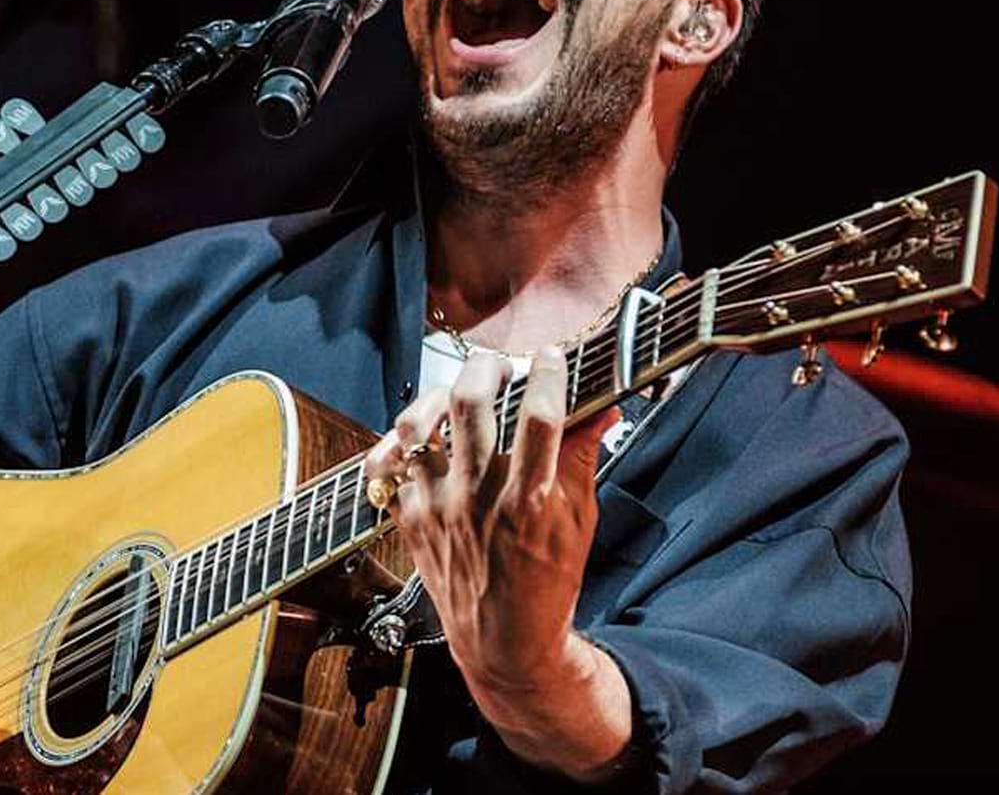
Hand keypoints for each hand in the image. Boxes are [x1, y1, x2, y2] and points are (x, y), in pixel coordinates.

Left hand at [363, 348, 619, 729]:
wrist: (503, 643)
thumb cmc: (548, 581)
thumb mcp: (579, 521)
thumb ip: (581, 458)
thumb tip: (601, 407)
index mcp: (529, 501)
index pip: (541, 416)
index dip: (549, 374)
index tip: (552, 354)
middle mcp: (477, 498)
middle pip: (469, 402)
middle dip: (485, 366)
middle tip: (500, 365)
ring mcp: (436, 506)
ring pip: (420, 423)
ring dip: (440, 395)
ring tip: (460, 391)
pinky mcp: (408, 517)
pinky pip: (397, 461)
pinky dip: (411, 442)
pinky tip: (429, 436)